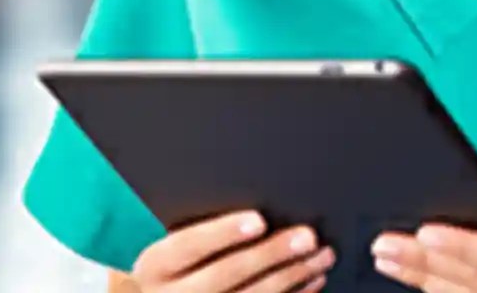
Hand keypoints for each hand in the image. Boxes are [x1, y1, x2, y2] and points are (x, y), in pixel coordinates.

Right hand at [130, 210, 334, 292]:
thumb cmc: (170, 263)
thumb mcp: (166, 242)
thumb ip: (192, 221)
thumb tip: (246, 196)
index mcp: (155, 265)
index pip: (188, 246)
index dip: (223, 232)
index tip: (257, 220)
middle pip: (226, 275)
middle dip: (271, 255)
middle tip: (306, 236)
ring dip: (293, 276)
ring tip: (321, 255)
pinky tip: (312, 280)